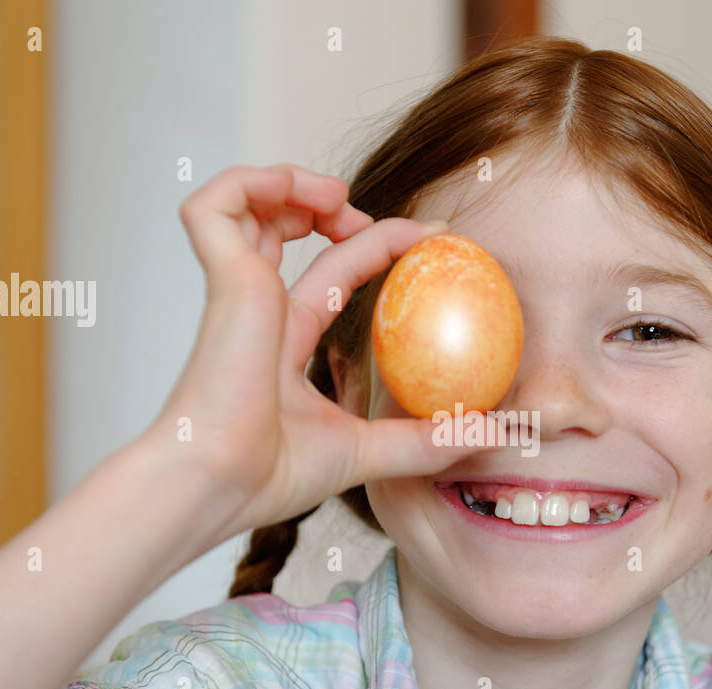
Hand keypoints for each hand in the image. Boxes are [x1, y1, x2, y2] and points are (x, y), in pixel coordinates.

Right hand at [148, 163, 489, 540]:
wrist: (217, 485)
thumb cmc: (268, 477)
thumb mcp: (368, 452)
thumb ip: (428, 440)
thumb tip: (498, 435)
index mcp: (284, 342)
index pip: (333, 276)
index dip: (378, 248)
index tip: (435, 238)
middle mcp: (258, 310)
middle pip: (286, 229)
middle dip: (330, 205)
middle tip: (372, 213)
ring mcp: (236, 291)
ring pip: (246, 204)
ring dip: (293, 181)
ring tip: (338, 195)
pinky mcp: (220, 279)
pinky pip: (213, 206)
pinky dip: (250, 182)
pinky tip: (302, 195)